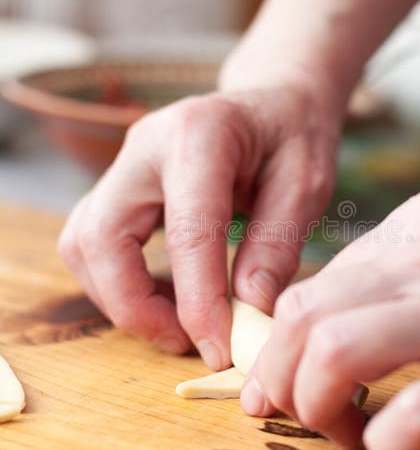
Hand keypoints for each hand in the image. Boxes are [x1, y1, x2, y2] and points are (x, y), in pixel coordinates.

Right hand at [58, 84, 337, 367]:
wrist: (271, 100)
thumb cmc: (294, 135)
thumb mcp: (307, 184)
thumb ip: (278, 243)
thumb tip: (248, 309)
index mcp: (200, 134)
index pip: (186, 229)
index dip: (197, 299)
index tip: (218, 349)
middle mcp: (145, 145)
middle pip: (100, 236)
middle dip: (133, 305)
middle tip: (186, 343)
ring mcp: (124, 164)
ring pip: (83, 243)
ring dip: (120, 298)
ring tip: (180, 326)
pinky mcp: (118, 186)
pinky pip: (93, 244)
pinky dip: (120, 283)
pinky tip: (169, 301)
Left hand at [242, 182, 419, 449]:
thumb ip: (407, 270)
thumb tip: (336, 322)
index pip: (314, 283)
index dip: (283, 344)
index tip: (282, 381)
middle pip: (306, 315)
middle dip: (279, 378)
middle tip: (295, 414)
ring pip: (337, 353)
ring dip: (316, 408)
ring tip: (343, 430)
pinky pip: (415, 412)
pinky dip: (385, 442)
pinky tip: (392, 449)